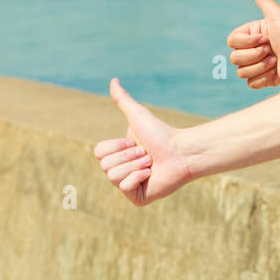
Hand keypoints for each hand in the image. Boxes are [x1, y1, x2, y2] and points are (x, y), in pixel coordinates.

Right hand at [92, 78, 192, 205]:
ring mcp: (128, 185)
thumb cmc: (162, 134)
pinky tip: (151, 175)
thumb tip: (113, 80)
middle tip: (147, 154)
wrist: (181, 151)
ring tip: (151, 163)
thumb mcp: (137, 115)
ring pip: (113, 176)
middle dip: (128, 156)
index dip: (117, 146)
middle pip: (104, 165)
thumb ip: (122, 100)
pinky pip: (124, 187)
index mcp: (118, 155)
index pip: (98, 152)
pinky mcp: (137, 198)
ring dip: (135, 165)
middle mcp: (121, 171)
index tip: (136, 142)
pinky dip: (138, 177)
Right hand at [227, 0, 279, 88]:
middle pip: (234, 58)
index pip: (232, 41)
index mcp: (251, 34)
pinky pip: (251, 84)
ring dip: (260, 67)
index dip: (246, 42)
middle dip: (255, 55)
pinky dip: (264, 78)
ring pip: (241, 72)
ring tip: (275, 61)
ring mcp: (256, 65)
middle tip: (272, 50)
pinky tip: (276, 71)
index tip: (265, 38)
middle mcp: (251, 49)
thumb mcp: (277, 15)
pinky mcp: (263, 79)